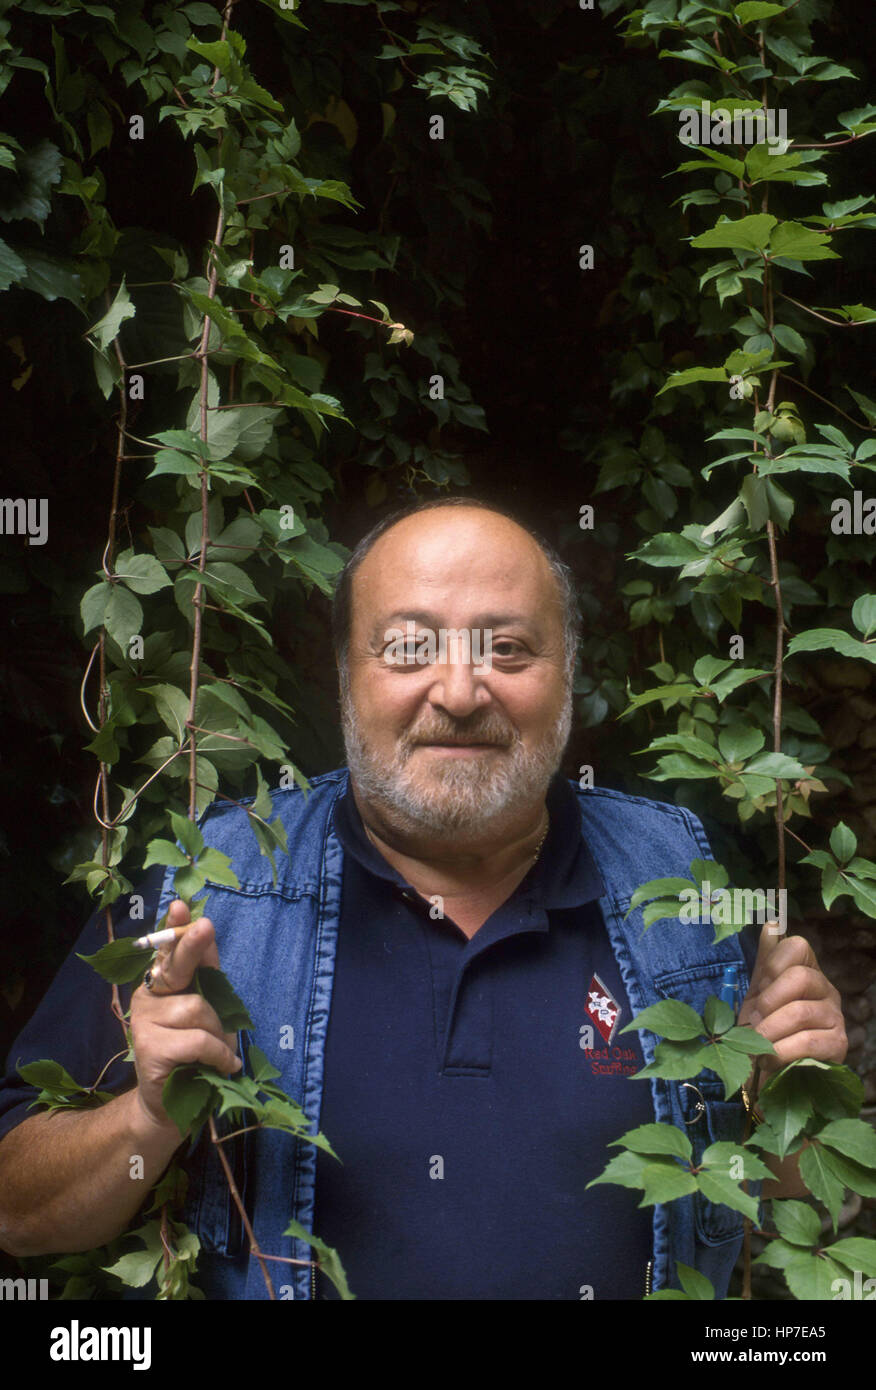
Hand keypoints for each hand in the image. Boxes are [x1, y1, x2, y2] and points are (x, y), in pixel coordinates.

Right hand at [130, 900, 241, 1134]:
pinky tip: (223, 1066)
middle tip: (206, 926)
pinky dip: (218, 1054)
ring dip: (218, 1032)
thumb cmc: (195, 1053)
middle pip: (176, 965)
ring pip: (198, 1009)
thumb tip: (207, 931)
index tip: (181, 906)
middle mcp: (149, 995)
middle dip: (191, 945)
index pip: (169, 949)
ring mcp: (144, 1021)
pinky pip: (198, 1040)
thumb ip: (207, 974)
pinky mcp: (149, 1047)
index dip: (174, 928)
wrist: (173, 1105)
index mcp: (163, 982)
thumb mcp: (208, 1011)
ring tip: (216, 1052)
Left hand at [737, 920, 846, 1082]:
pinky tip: (770, 1060)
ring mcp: (835, 1017)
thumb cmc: (765, 1031)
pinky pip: (808, 1041)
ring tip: (757, 1045)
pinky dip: (781, 1051)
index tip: (760, 987)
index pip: (798, 946)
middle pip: (801, 977)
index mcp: (807, 972)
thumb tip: (772, 925)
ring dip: (770, 1031)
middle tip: (756, 1020)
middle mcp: (826, 990)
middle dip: (769, 1000)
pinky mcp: (838, 1046)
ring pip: (800, 1012)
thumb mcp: (758, 994)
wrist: (769, 1074)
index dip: (773, 964)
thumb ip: (766, 962)